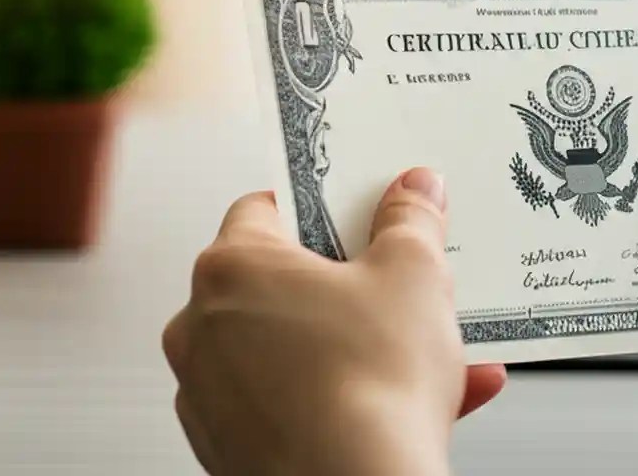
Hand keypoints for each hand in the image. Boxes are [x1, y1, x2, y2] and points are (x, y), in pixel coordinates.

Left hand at [162, 168, 506, 475]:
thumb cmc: (370, 386)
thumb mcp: (415, 273)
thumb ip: (411, 218)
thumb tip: (413, 191)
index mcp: (232, 267)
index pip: (270, 207)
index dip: (326, 205)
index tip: (367, 212)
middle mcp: (202, 328)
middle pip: (286, 282)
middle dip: (354, 284)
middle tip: (404, 285)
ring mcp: (211, 394)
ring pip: (298, 348)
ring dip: (363, 344)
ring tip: (435, 351)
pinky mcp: (232, 447)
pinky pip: (298, 402)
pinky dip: (348, 395)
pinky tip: (416, 400)